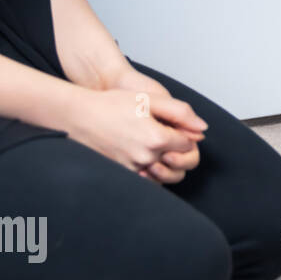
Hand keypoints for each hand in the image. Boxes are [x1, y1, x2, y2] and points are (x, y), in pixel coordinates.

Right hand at [63, 87, 201, 182]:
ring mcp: (132, 169)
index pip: (187, 145)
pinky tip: (138, 153)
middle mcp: (146, 158)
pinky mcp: (121, 174)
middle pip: (177, 161)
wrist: (77, 116)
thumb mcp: (150, 100)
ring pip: (162, 173)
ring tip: (148, 144)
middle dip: (174, 150)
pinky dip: (147, 170)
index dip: (183, 136)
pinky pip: (145, 179)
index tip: (172, 128)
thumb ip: (181, 112)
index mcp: (157, 138)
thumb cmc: (111, 104)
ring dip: (162, 162)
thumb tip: (202, 129)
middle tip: (160, 136)